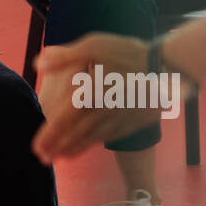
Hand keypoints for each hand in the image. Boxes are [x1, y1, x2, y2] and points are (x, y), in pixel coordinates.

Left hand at [31, 31, 159, 162]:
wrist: (168, 68)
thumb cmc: (128, 54)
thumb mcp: (95, 46)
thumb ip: (64, 56)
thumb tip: (38, 63)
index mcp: (92, 94)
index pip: (65, 119)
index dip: (50, 135)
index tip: (37, 148)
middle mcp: (104, 111)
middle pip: (76, 134)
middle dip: (57, 148)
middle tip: (42, 160)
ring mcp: (118, 119)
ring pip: (92, 138)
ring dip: (73, 149)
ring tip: (58, 157)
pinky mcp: (130, 122)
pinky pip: (107, 137)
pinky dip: (92, 144)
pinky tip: (84, 146)